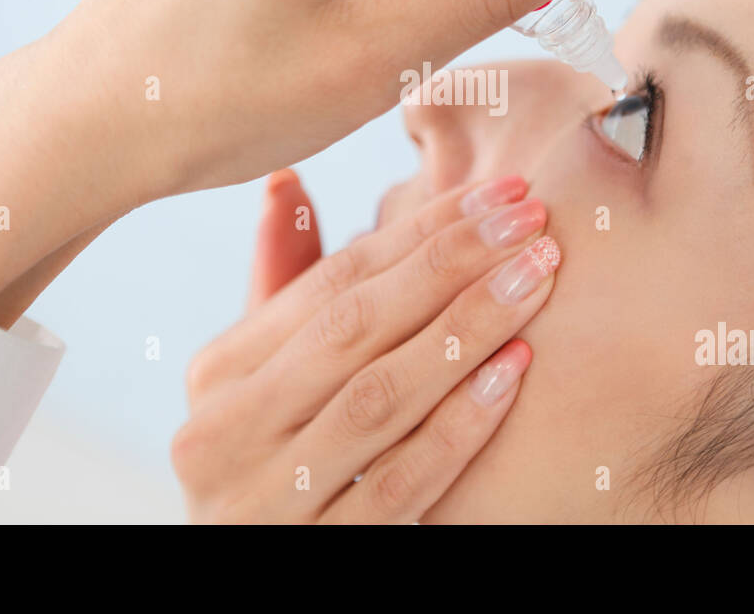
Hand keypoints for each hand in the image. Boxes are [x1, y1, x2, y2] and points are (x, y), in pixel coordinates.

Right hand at [173, 173, 559, 522]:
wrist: (248, 579)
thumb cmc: (275, 459)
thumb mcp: (264, 378)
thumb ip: (281, 287)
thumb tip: (285, 180)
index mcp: (217, 373)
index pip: (330, 281)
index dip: (418, 230)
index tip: (496, 191)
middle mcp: (223, 431)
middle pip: (354, 327)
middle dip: (451, 263)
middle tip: (530, 217)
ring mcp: (263, 499)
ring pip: (380, 397)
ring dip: (466, 327)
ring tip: (536, 276)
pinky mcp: (313, 557)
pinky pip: (400, 485)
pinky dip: (459, 425)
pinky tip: (513, 371)